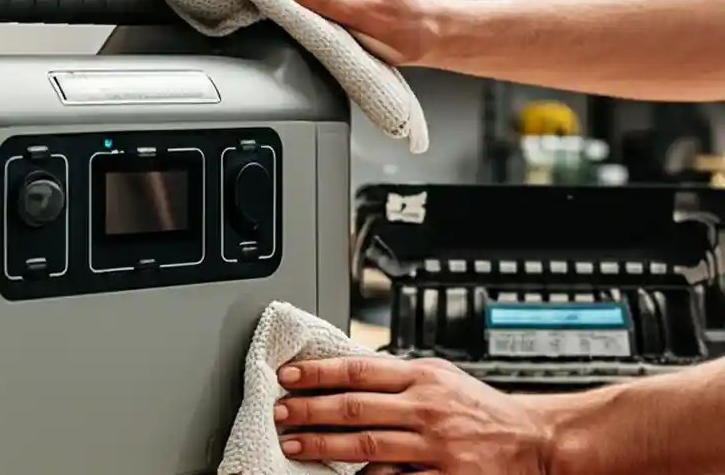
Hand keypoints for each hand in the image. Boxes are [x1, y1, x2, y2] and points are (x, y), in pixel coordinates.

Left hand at [272, 357, 553, 474]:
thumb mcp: (441, 377)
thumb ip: (398, 375)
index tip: (288, 376)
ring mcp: (436, 445)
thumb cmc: (482, 409)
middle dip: (310, 410)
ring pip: (368, 445)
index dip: (318, 373)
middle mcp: (427, 408)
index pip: (358, 369)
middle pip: (355, 407)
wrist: (536, 440)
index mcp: (423, 377)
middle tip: (279, 413)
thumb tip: (346, 373)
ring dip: (324, 445)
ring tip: (295, 445)